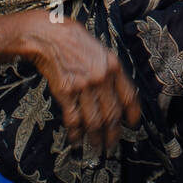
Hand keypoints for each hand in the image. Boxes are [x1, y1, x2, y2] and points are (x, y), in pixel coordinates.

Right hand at [25, 18, 141, 148]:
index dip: (133, 114)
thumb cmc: (75, 42)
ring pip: (94, 120)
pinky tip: (76, 140)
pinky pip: (73, 118)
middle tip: (112, 144)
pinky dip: (76, 133)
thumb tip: (117, 95)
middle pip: (112, 113)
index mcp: (114, 66)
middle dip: (113, 133)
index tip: (133, 125)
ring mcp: (83, 86)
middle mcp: (101, 77)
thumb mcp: (101, 51)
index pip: (130, 96)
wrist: (49, 36)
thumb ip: (110, 72)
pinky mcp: (65, 92)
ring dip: (95, 137)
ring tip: (97, 146)